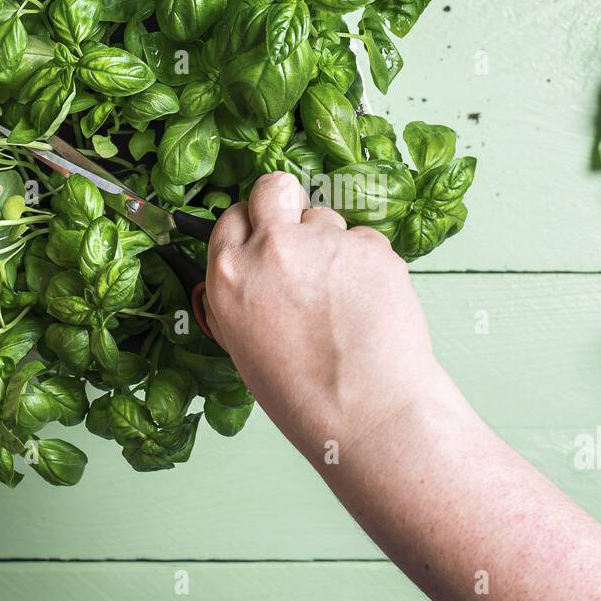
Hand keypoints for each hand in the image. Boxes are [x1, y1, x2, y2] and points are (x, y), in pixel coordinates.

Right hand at [203, 171, 443, 452]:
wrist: (368, 413)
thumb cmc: (304, 396)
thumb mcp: (244, 346)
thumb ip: (242, 295)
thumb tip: (249, 273)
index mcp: (230, 276)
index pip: (232, 217)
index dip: (252, 227)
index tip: (265, 239)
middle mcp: (272, 249)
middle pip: (272, 187)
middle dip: (285, 201)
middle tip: (301, 233)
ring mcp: (324, 242)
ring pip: (326, 218)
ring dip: (332, 245)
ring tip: (344, 298)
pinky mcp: (370, 246)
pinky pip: (365, 241)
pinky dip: (368, 264)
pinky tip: (370, 304)